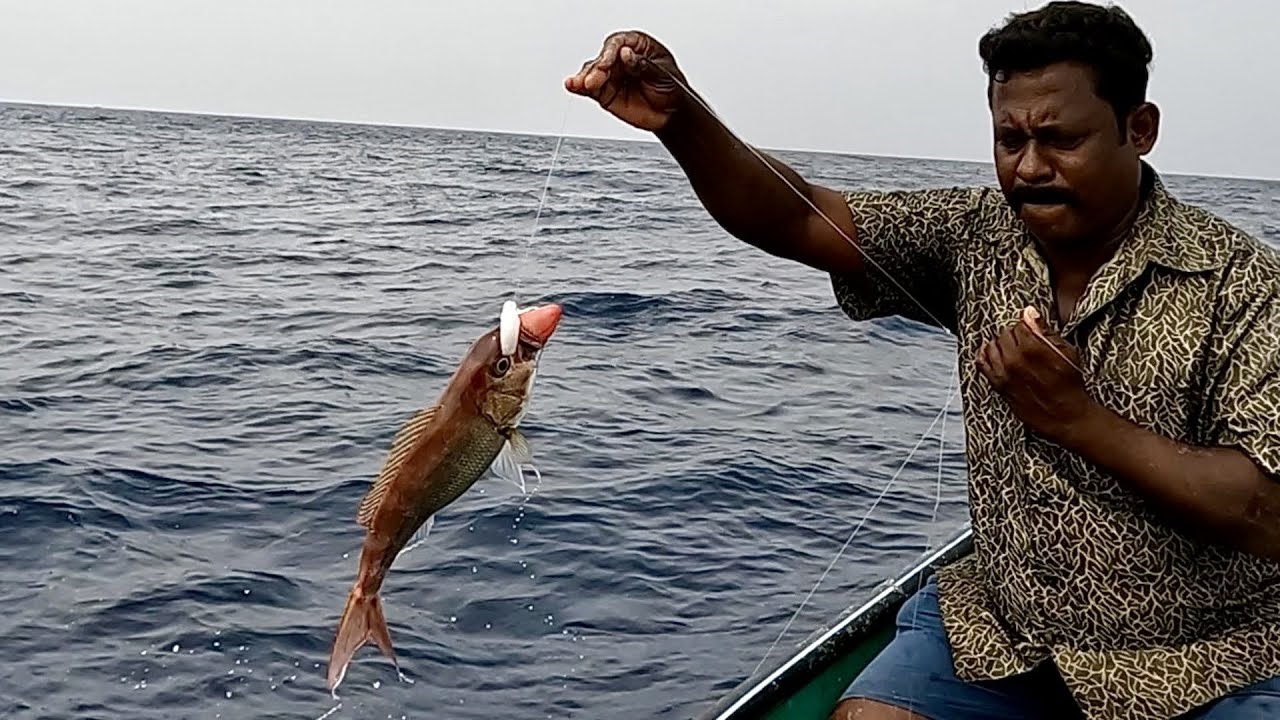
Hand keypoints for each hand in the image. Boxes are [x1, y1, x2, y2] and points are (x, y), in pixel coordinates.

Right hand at [564, 31, 685, 131]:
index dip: (610, 52)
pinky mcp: (604, 92)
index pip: (619, 43)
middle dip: (596, 69)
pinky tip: (572, 86)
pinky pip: (589, 88)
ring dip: (583, 78)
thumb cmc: (671, 89)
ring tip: (578, 85)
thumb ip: (644, 66)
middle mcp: (621, 58)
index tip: (607, 63)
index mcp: (638, 46)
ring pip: (592, 72)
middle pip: (602, 58)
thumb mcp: (663, 75)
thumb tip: (626, 55)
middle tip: (593, 81)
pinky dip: (579, 87)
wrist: (671, 114)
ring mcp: (611, 75)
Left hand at [975, 308, 1097, 445]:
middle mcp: (1014, 359)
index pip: (1019, 324)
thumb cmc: (1069, 384)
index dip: (1027, 327)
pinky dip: (986, 357)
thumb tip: (1030, 313)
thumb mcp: (1067, 353)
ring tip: (1012, 351)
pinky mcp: (997, 384)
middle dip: (1014, 336)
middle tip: (1025, 344)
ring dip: (1000, 346)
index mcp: (1032, 348)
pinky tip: (995, 358)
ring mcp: (1003, 372)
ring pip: (991, 347)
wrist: (1064, 415)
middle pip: (1004, 334)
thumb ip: (1046, 332)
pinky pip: (982, 364)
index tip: (1032, 332)